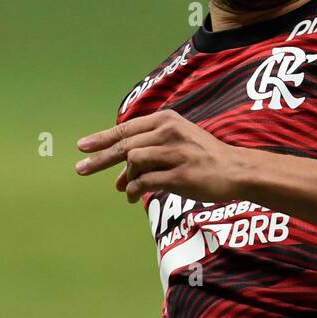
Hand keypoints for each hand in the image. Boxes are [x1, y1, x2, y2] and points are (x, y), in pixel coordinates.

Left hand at [75, 110, 242, 203]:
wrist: (236, 170)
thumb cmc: (205, 157)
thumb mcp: (179, 141)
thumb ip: (150, 151)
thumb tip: (119, 177)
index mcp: (167, 120)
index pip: (127, 128)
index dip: (102, 138)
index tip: (83, 147)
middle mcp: (169, 132)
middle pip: (124, 145)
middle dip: (100, 159)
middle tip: (80, 170)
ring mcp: (175, 153)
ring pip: (133, 162)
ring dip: (126, 178)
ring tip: (127, 190)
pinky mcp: (180, 175)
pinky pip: (145, 182)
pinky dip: (135, 190)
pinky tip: (134, 197)